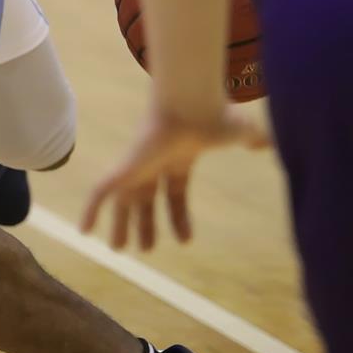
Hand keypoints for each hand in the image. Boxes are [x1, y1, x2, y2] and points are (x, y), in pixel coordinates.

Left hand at [79, 104, 268, 249]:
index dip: (180, 217)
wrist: (192, 102)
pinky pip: (101, 192)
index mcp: (179, 158)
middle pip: (145, 199)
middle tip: (143, 249)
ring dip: (120, 225)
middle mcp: (155, 162)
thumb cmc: (214, 115)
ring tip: (118, 250)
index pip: (176, 193)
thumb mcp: (240, 132)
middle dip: (144, 224)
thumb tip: (269, 142)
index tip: (186, 241)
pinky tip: (84, 230)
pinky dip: (90, 209)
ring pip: (123, 201)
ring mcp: (137, 164)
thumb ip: (253, 138)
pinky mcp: (124, 167)